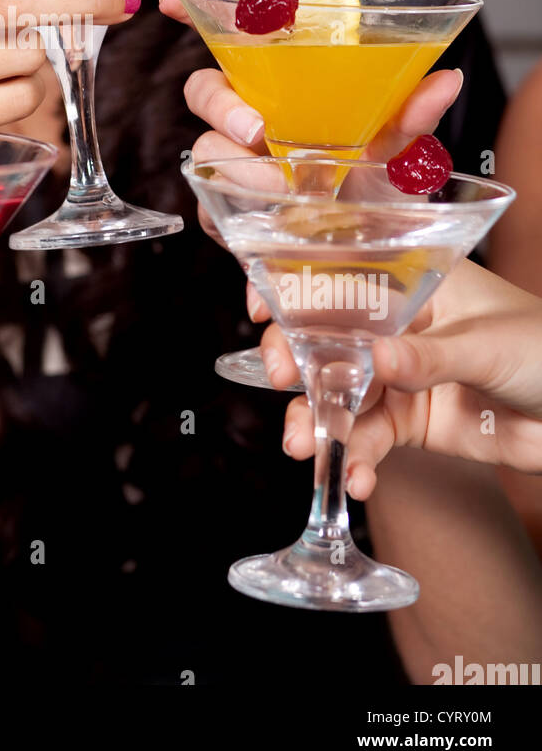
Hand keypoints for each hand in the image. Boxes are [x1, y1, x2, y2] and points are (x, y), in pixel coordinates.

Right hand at [159, 0, 464, 251]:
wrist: (370, 252)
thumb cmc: (371, 185)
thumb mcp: (397, 149)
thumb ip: (413, 115)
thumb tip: (447, 80)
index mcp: (280, 85)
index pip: (230, 38)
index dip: (197, 12)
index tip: (169, 0)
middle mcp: (248, 115)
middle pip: (204, 88)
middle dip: (223, 104)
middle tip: (257, 131)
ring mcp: (231, 161)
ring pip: (204, 148)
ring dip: (239, 168)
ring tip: (282, 191)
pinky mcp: (222, 207)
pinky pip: (209, 209)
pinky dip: (236, 223)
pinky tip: (263, 242)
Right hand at [262, 259, 541, 485]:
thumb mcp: (490, 346)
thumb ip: (430, 356)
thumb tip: (377, 361)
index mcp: (415, 281)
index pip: (342, 273)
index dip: (295, 288)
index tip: (262, 308)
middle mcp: (397, 324)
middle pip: (327, 337)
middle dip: (297, 361)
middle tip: (286, 384)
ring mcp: (399, 374)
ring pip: (340, 393)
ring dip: (318, 421)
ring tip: (304, 447)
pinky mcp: (408, 420)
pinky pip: (368, 438)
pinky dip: (356, 458)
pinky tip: (355, 477)